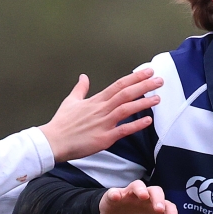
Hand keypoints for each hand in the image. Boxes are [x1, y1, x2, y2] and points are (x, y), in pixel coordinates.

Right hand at [39, 70, 161, 161]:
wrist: (53, 141)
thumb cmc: (61, 123)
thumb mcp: (70, 101)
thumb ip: (80, 89)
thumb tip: (83, 77)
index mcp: (96, 100)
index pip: (118, 85)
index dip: (134, 77)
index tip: (148, 71)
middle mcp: (101, 109)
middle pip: (126, 94)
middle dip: (144, 85)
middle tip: (159, 79)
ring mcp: (103, 123)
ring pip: (126, 109)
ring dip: (143, 102)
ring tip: (157, 98)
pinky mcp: (104, 138)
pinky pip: (123, 130)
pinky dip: (136, 125)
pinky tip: (148, 121)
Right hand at [99, 180, 181, 213]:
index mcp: (155, 207)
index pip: (168, 206)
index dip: (172, 213)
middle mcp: (145, 198)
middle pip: (155, 191)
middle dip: (158, 198)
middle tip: (159, 209)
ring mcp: (130, 195)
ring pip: (138, 185)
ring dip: (141, 190)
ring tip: (143, 196)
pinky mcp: (115, 195)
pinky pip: (114, 192)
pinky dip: (116, 193)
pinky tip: (116, 197)